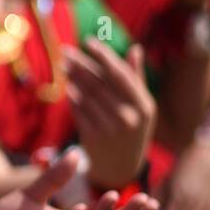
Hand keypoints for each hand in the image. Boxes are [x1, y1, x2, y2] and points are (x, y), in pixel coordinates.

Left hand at [65, 40, 155, 188]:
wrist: (121, 167)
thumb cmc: (133, 129)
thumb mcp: (143, 107)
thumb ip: (137, 78)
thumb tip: (135, 48)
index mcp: (144, 106)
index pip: (120, 74)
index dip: (103, 56)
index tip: (88, 41)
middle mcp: (129, 117)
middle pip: (100, 83)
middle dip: (81, 64)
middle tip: (65, 50)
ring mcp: (110, 129)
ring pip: (87, 96)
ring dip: (73, 78)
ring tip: (64, 65)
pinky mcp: (93, 138)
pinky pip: (79, 111)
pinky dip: (72, 97)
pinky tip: (67, 86)